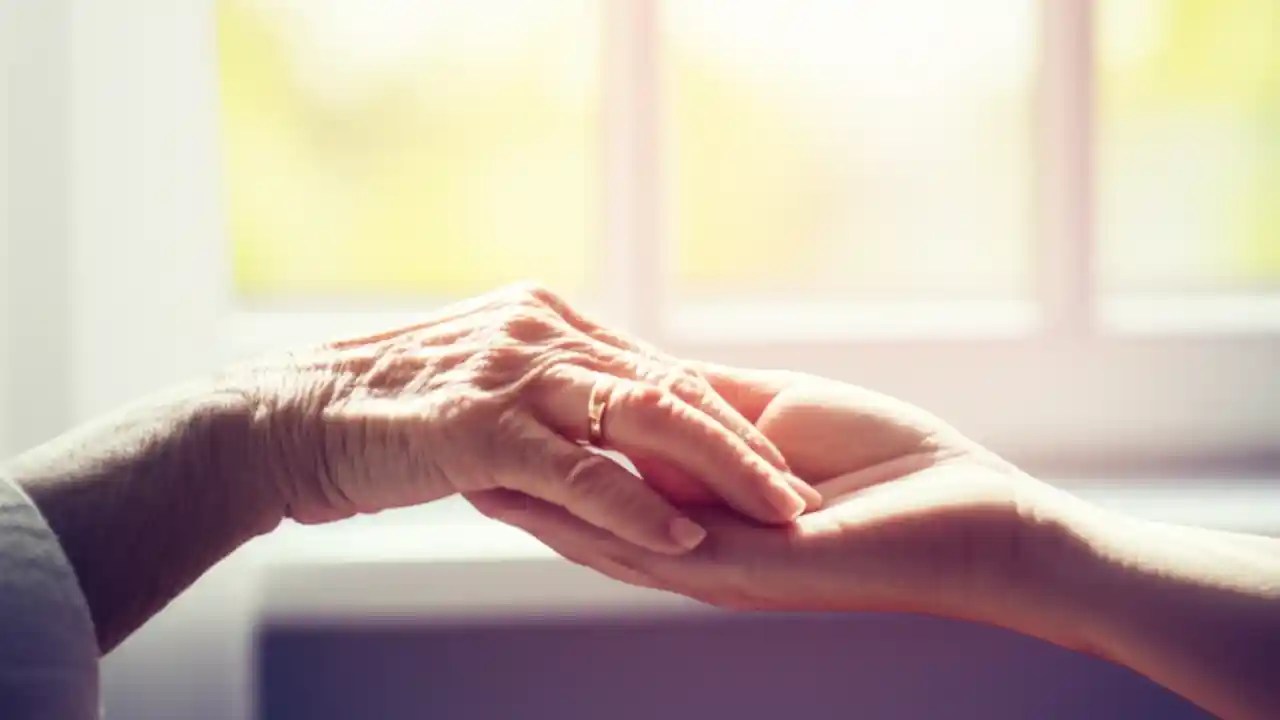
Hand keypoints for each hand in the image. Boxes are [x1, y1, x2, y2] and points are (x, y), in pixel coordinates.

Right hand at [230, 285, 816, 554]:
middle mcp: (543, 332)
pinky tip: (686, 533)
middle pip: (671, 386)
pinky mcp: (479, 422)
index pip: (659, 372)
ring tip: (782, 512)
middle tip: (807, 492)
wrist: (290, 419)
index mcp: (550, 321)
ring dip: (721, 467)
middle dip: (746, 444)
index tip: (779, 464)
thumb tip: (602, 426)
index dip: (724, 421)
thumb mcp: (482, 387)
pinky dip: (635, 499)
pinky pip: (577, 465)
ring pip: (644, 414)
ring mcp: (513, 371)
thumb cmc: (388, 414)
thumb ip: (546, 392)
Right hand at [469, 366, 1087, 637]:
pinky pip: (645, 541)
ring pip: (594, 529)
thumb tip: (656, 375)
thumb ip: (714, 402)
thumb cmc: (891, 460)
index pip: (601, 466)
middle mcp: (692, 535)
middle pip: (580, 507)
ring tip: (447, 473)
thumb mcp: (778, 412)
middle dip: (507, 478)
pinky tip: (519, 495)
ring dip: (520, 504)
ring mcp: (710, 556)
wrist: (975, 520)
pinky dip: (578, 515)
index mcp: (701, 501)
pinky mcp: (738, 566)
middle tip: (431, 450)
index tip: (475, 412)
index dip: (537, 441)